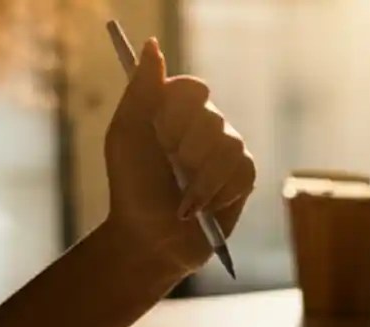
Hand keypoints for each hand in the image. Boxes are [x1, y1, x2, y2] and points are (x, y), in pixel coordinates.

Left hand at [104, 38, 255, 280]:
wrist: (150, 238)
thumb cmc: (132, 187)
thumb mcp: (126, 135)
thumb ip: (141, 90)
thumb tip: (152, 45)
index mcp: (174, 109)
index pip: (193, 90)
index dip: (178, 116)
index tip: (159, 138)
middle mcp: (204, 124)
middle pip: (212, 120)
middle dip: (185, 155)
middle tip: (169, 173)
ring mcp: (227, 149)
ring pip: (229, 148)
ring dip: (200, 182)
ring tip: (182, 203)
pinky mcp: (243, 177)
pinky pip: (242, 172)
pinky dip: (218, 194)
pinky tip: (202, 210)